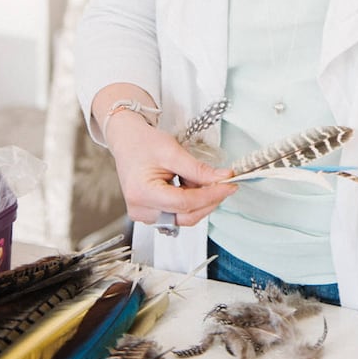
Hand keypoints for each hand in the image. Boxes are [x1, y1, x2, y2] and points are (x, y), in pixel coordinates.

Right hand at [107, 110, 235, 227]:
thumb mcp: (173, 152)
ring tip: (200, 178)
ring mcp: (144, 215)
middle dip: (208, 200)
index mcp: (142, 193)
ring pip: (182, 217)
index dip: (211, 195)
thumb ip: (198, 169)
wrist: (127, 142)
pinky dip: (188, 201)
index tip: (229, 186)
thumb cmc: (144, 144)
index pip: (185, 203)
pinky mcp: (149, 214)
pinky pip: (175, 214)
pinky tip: (190, 185)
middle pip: (185, 215)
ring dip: (198, 200)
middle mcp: (141, 210)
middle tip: (225, 184)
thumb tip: (222, 179)